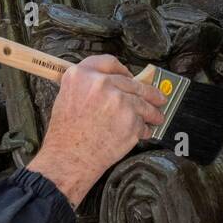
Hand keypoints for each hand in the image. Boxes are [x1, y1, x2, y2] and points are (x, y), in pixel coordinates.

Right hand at [28, 54, 166, 207]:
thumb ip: (87, 87)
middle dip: (147, 92)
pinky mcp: (132, 120)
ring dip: (152, 110)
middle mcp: (101, 84)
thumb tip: (110, 86)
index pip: (109, 63)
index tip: (131, 76)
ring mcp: (119, 101)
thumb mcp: (66, 99)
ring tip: (157, 116)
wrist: (69, 159)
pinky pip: (144, 122)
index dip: (123, 70)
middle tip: (156, 97)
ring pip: (143, 102)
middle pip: (132, 83)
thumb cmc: (65, 136)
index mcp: (82, 75)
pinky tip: (143, 132)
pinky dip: (144, 129)